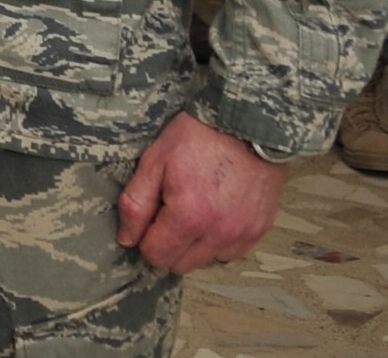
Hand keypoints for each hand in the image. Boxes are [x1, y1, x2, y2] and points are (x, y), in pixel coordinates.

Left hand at [116, 112, 285, 273]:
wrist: (246, 123)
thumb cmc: (198, 137)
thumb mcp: (154, 161)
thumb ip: (136, 204)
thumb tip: (127, 239)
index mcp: (189, 216)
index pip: (157, 256)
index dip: (144, 239)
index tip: (149, 218)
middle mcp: (220, 233)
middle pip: (181, 265)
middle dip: (168, 245)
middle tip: (169, 212)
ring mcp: (243, 233)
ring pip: (207, 261)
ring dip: (194, 245)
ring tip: (194, 210)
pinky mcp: (260, 229)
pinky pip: (232, 253)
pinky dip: (218, 241)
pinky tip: (214, 214)